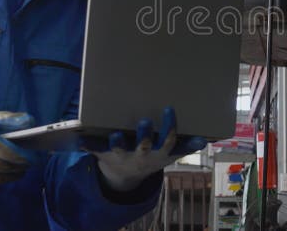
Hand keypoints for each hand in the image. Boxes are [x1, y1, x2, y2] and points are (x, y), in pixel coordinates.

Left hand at [90, 107, 206, 191]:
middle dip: (144, 135)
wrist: (125, 177)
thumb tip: (205, 140)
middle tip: (143, 121)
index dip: (168, 127)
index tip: (168, 109)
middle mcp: (140, 154)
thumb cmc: (151, 157)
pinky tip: (81, 139)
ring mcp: (122, 154)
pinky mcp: (105, 154)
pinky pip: (95, 150)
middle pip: (143, 146)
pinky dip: (88, 146)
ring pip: (120, 149)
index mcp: (158, 152)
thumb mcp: (170, 155)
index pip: (167, 141)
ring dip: (117, 142)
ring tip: (115, 133)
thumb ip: (187, 146)